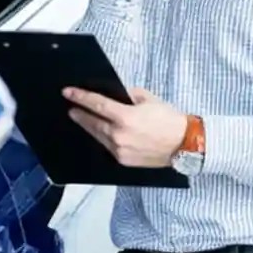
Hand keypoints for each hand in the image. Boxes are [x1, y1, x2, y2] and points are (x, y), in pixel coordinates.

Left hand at [62, 86, 186, 167]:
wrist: (184, 144)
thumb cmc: (169, 119)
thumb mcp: (148, 99)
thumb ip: (128, 95)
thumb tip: (115, 94)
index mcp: (125, 117)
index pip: (96, 104)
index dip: (80, 97)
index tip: (68, 92)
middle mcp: (119, 135)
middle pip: (92, 122)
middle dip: (80, 113)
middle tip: (71, 107)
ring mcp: (120, 150)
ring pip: (97, 136)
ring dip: (89, 126)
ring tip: (81, 119)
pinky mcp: (123, 160)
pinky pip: (107, 147)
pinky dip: (102, 138)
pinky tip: (99, 132)